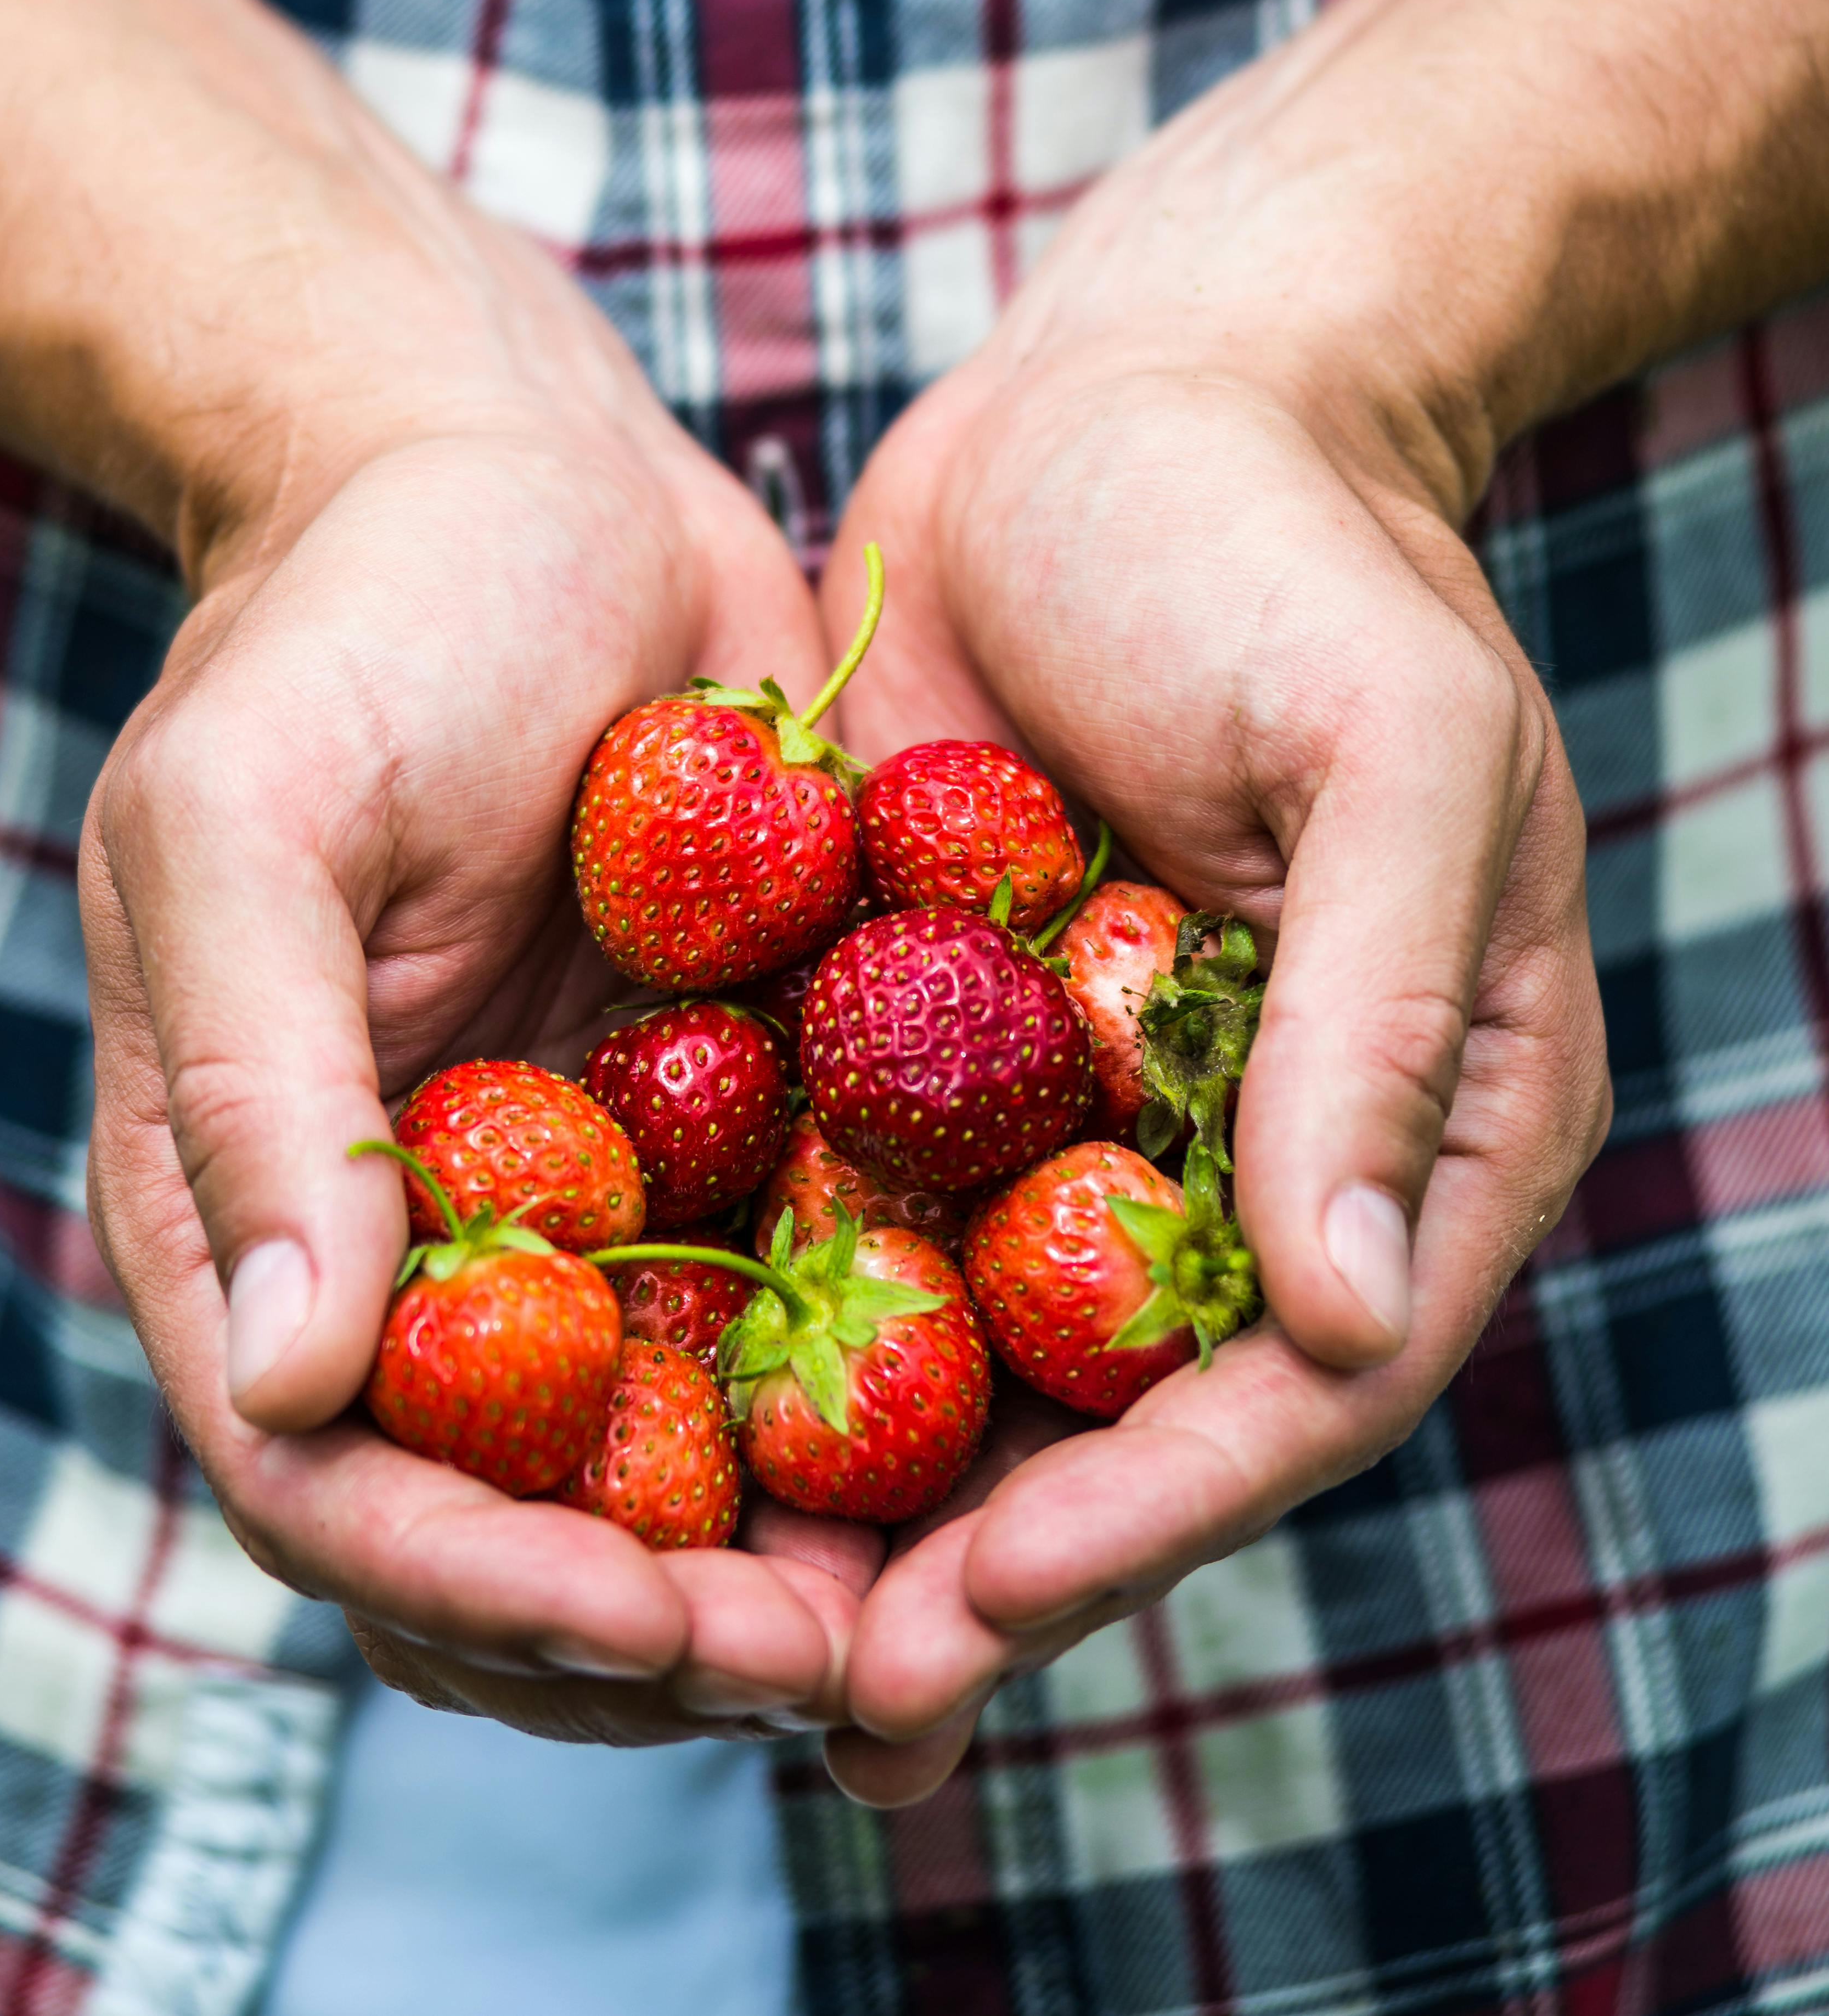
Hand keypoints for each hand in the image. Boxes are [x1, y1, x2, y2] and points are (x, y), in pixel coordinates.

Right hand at [81, 290, 879, 1744]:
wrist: (529, 470)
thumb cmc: (360, 613)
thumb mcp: (250, 815)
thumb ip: (257, 1084)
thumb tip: (287, 1373)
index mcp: (263, 1202)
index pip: (338, 1480)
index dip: (483, 1584)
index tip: (657, 1623)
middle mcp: (423, 1235)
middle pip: (518, 1518)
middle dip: (666, 1619)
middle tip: (848, 1665)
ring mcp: (585, 1187)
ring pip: (674, 1452)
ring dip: (795, 1554)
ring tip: (953, 1612)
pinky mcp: (727, 1112)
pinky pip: (803, 1291)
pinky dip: (883, 1390)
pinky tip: (1018, 1434)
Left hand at [814, 130, 1610, 1798]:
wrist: (1134, 393)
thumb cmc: (1289, 546)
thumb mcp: (1391, 751)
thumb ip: (1373, 1020)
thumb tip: (1335, 1313)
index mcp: (1420, 1113)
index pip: (1294, 1377)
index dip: (1149, 1511)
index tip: (977, 1603)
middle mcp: (1266, 1142)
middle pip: (1136, 1411)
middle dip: (989, 1557)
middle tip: (819, 1691)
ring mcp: (1101, 1101)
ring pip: (995, 1351)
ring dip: (875, 1497)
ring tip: (716, 1636)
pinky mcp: (960, 1035)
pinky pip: (884, 1210)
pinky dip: (797, 1323)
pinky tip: (664, 1418)